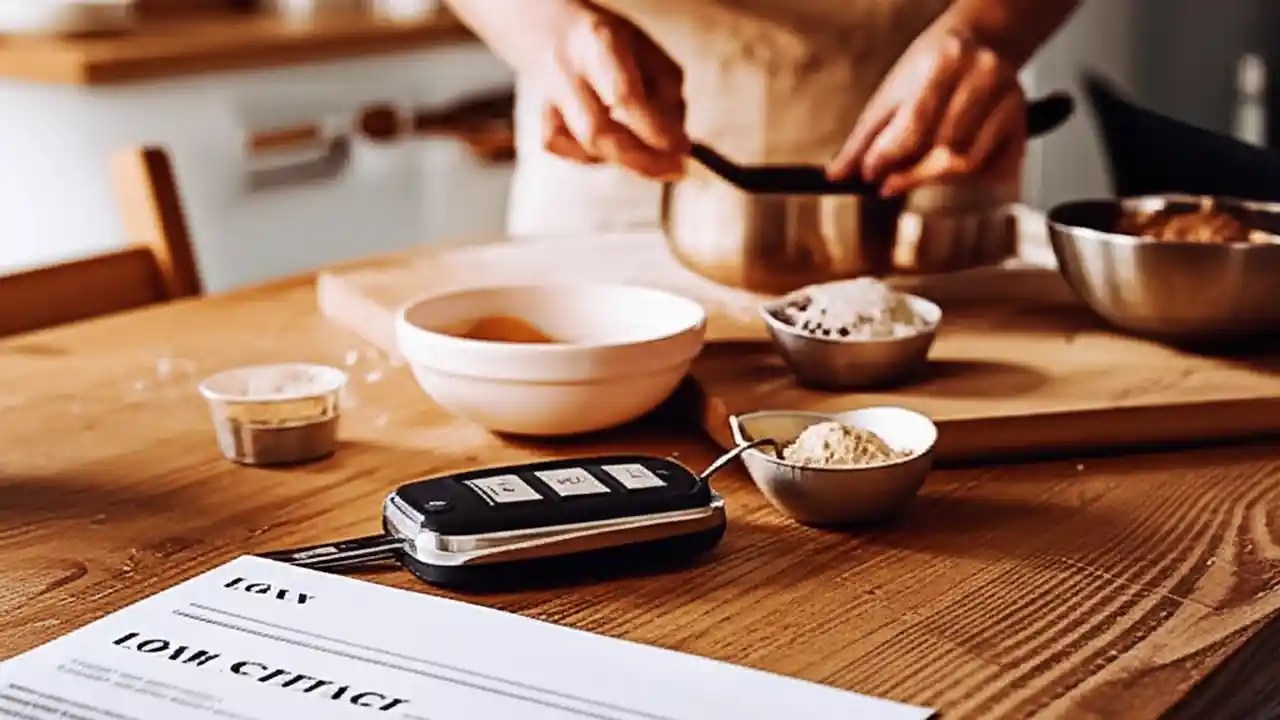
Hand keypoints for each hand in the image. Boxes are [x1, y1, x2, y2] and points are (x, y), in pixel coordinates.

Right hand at [534, 3, 687, 179]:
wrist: (549, 28)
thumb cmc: (609, 40)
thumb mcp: (649, 50)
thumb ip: (666, 92)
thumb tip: (676, 143)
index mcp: (598, 42)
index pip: (624, 97)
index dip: (655, 130)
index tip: (682, 148)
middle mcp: (567, 71)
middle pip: (598, 132)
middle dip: (641, 160)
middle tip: (674, 169)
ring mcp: (549, 99)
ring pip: (584, 148)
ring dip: (625, 158)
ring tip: (649, 150)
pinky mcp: (542, 121)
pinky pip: (569, 152)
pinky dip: (596, 157)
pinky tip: (612, 144)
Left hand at [827, 30, 1025, 195]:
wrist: (982, 40)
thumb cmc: (932, 65)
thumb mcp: (892, 91)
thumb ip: (865, 136)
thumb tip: (838, 175)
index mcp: (946, 61)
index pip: (915, 124)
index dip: (889, 157)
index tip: (870, 174)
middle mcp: (984, 77)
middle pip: (945, 150)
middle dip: (911, 174)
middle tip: (889, 183)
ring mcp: (1009, 100)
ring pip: (968, 164)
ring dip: (935, 178)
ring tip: (917, 171)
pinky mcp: (1022, 123)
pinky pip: (992, 170)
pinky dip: (965, 180)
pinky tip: (948, 169)